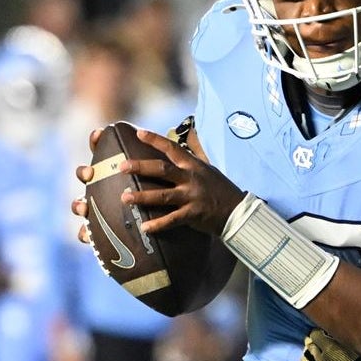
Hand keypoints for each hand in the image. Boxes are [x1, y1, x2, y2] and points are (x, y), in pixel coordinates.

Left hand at [70, 127, 245, 238]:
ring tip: (125, 197)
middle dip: (141, 167)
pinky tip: (144, 227)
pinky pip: (172, 220)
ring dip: (143, 196)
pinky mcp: (193, 215)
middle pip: (162, 170)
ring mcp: (192, 197)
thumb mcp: (209, 168)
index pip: (172, 148)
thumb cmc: (220, 188)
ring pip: (163, 196)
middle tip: (122, 166)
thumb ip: (195, 154)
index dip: (155, 139)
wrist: (237, 211)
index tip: (138, 132)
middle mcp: (191, 179)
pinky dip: (158, 224)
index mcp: (193, 166)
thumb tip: (188, 135)